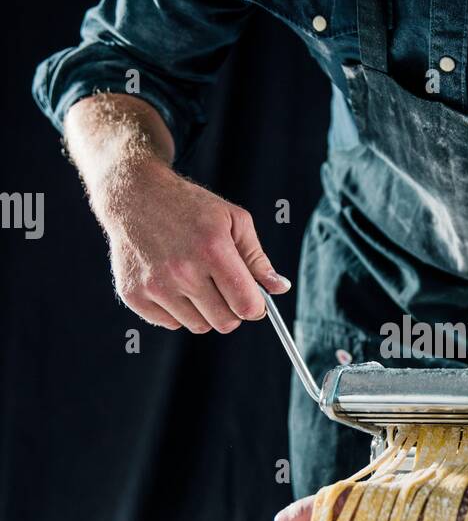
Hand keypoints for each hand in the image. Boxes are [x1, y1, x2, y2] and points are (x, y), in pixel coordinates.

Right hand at [105, 157, 288, 332]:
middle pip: (224, 322)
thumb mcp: (233, 220)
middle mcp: (183, 270)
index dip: (255, 306)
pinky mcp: (133, 295)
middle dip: (231, 310)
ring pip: (198, 326)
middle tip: (223, 288)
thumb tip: (280, 289)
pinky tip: (172, 283)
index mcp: (213, 250)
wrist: (133, 194)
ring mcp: (155, 285)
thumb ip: (258, 259)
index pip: (247, 305)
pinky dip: (176, 311)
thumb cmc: (190, 206)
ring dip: (203, 310)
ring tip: (195, 280)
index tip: (252, 299)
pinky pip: (170, 324)